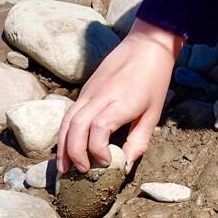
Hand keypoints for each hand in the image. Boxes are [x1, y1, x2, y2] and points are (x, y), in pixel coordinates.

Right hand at [56, 18, 183, 172]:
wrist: (146, 45)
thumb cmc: (154, 80)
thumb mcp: (154, 113)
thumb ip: (139, 141)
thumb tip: (124, 166)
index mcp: (122, 101)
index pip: (99, 127)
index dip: (97, 148)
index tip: (106, 162)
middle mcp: (101, 96)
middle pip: (77, 125)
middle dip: (74, 152)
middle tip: (80, 171)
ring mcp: (89, 92)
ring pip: (68, 120)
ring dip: (63, 145)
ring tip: (64, 168)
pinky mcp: (85, 90)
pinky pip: (69, 114)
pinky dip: (65, 133)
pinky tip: (66, 149)